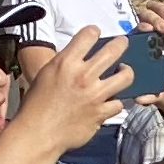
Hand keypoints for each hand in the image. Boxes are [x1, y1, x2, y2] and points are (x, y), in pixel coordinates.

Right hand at [13, 26, 132, 153]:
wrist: (38, 132)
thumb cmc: (36, 104)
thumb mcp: (46, 74)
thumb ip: (65, 64)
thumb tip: (79, 57)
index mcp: (66, 62)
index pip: (88, 35)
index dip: (94, 31)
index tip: (97, 33)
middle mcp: (83, 75)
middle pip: (113, 50)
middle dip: (121, 43)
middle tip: (123, 42)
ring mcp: (95, 94)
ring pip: (126, 76)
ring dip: (127, 72)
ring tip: (124, 71)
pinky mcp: (101, 112)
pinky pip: (119, 103)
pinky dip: (117, 101)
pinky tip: (115, 99)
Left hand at [138, 2, 163, 122]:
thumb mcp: (159, 95)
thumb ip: (149, 95)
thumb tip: (139, 98)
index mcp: (145, 50)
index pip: (136, 30)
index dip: (139, 28)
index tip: (147, 32)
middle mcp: (156, 38)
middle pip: (147, 17)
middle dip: (153, 18)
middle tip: (163, 28)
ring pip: (162, 10)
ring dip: (163, 10)